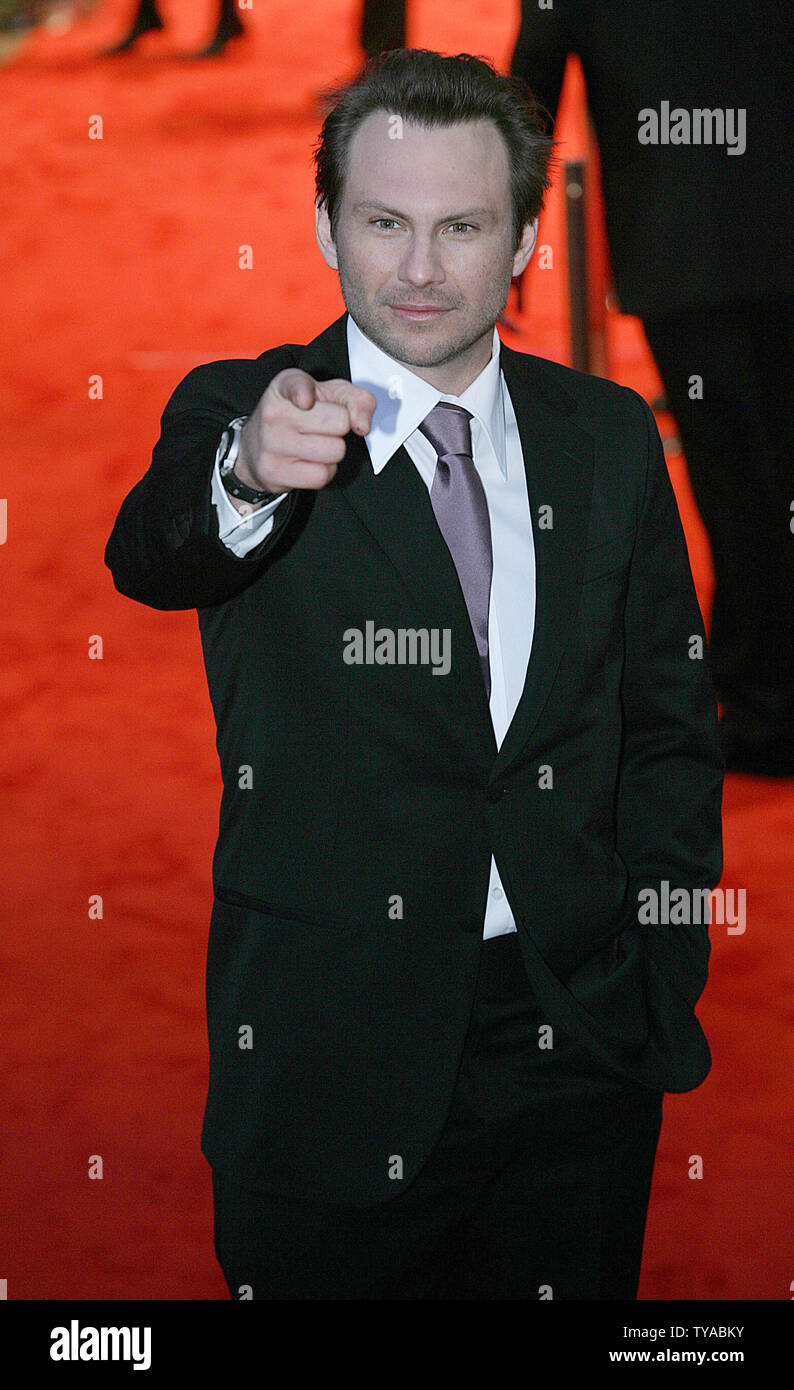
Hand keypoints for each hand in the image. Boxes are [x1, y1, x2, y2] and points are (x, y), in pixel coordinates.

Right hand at [235, 369, 376, 494]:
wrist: (256, 446)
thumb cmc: (299, 415)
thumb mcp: (329, 395)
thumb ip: (356, 399)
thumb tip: (362, 426)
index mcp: (285, 386)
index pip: (296, 386)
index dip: (303, 393)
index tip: (305, 401)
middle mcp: (274, 413)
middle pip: (339, 424)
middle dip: (340, 429)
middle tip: (321, 428)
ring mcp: (271, 444)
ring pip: (334, 452)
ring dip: (333, 453)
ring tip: (315, 445)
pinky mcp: (274, 471)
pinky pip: (321, 475)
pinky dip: (324, 472)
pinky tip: (308, 462)